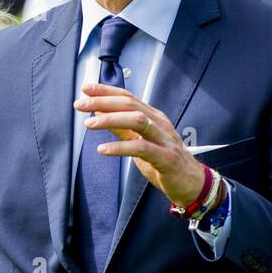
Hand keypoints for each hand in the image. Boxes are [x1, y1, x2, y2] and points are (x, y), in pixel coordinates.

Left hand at [74, 84, 206, 207]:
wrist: (191, 184)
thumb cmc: (163, 162)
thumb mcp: (138, 142)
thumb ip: (121, 128)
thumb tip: (98, 113)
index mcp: (153, 116)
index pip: (128, 97)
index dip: (106, 91)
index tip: (85, 88)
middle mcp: (159, 123)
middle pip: (130, 105)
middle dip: (103, 102)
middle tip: (80, 104)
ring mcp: (164, 139)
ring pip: (138, 120)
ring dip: (111, 119)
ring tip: (88, 124)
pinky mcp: (166, 157)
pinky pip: (141, 148)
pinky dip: (120, 147)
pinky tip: (103, 150)